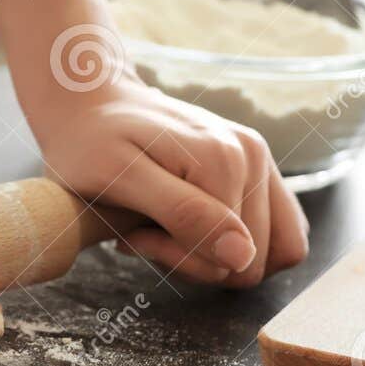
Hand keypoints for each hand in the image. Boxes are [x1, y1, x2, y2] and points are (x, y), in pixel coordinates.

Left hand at [31, 74, 309, 284]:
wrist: (90, 103)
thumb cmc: (90, 144)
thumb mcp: (121, 181)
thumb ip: (184, 215)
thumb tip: (243, 256)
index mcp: (226, 160)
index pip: (230, 262)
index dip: (178, 259)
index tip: (134, 232)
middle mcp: (253, 156)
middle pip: (251, 261)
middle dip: (194, 258)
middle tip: (145, 228)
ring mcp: (259, 160)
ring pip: (267, 253)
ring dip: (214, 255)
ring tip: (165, 228)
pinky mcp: (258, 169)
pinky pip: (274, 235)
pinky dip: (231, 243)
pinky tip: (186, 224)